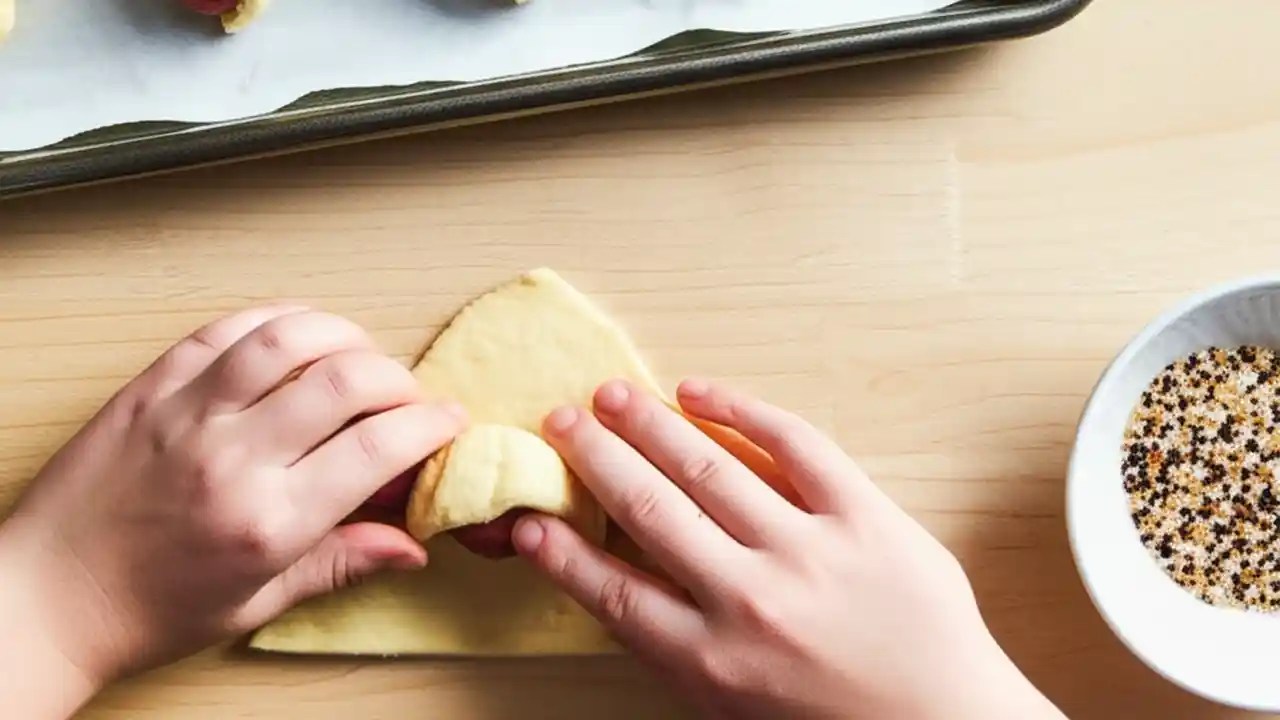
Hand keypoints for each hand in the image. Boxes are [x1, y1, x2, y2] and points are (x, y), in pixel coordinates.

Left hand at [0, 307, 462, 715]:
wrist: (47, 597)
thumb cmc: (150, 610)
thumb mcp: (256, 601)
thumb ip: (340, 563)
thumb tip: (413, 547)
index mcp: (268, 522)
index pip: (377, 447)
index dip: (430, 425)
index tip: (449, 421)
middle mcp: (233, 458)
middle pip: (346, 381)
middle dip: (398, 379)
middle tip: (406, 396)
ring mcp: (187, 415)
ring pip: (288, 338)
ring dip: (344, 335)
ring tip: (361, 355)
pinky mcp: (150, 388)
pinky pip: (224, 330)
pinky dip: (276, 320)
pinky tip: (301, 332)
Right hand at [514, 379, 1062, 719]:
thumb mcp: (739, 705)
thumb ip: (685, 644)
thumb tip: (631, 580)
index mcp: (712, 659)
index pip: (613, 591)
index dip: (560, 551)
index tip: (526, 519)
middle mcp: (750, 601)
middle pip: (648, 509)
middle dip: (594, 458)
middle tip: (558, 421)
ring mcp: (810, 552)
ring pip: (708, 466)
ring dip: (648, 423)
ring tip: (611, 394)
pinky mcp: (865, 516)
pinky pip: (794, 445)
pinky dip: (739, 409)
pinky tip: (698, 390)